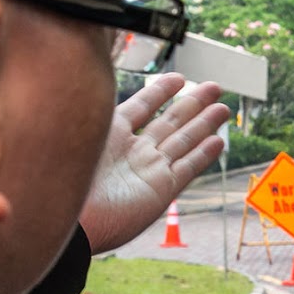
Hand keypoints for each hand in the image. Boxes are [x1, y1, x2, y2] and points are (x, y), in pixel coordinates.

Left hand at [79, 74, 232, 254]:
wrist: (74, 220)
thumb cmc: (70, 172)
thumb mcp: (84, 126)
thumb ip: (98, 103)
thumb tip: (95, 73)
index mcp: (111, 133)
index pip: (141, 106)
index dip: (161, 92)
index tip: (179, 78)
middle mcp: (133, 151)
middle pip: (170, 122)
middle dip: (193, 104)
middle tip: (214, 87)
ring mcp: (149, 171)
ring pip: (184, 141)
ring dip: (205, 124)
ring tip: (223, 109)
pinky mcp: (162, 190)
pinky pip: (188, 168)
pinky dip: (204, 155)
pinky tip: (218, 141)